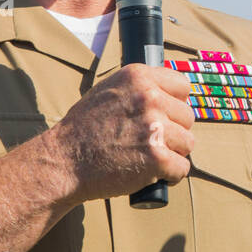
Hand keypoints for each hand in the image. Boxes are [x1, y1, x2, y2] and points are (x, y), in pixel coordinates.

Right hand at [48, 63, 195, 203]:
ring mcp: (154, 127)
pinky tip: (153, 173)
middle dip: (174, 131)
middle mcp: (149, 97)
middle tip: (151, 141)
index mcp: (138, 77)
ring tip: (149, 157)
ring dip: (173, 153)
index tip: (165, 116)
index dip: (175, 104)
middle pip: (188, 116)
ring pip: (188, 143)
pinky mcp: (157, 158)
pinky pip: (182, 168)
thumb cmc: (84, 129)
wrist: (63, 161)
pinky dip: (171, 175)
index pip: (183, 86)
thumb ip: (139, 88)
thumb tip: (169, 93)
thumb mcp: (108, 91)